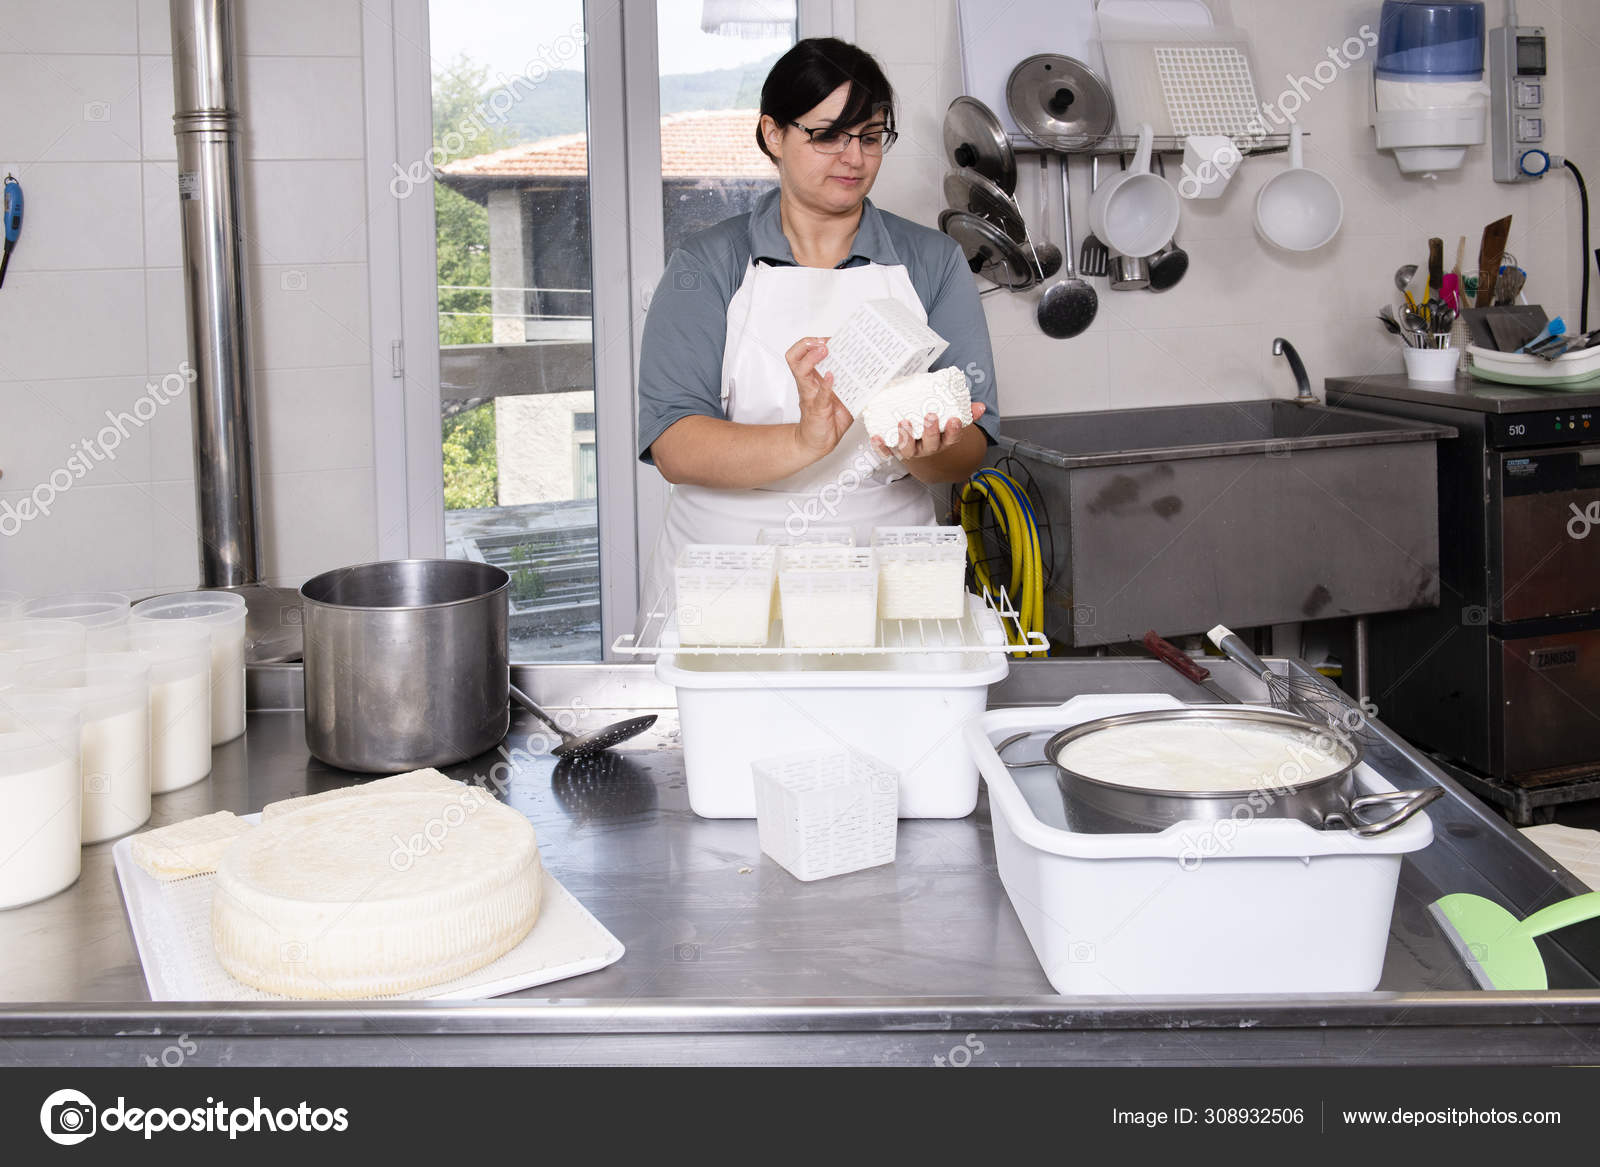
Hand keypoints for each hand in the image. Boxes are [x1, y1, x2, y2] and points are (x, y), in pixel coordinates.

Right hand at [787, 337, 852, 457]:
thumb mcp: (843, 395)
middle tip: (821, 342)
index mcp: (813, 378)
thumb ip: (852, 382)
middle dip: (807, 344)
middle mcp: (808, 384)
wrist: (818, 442)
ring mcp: (810, 395)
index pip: (804, 353)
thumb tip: (872, 370)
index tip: (829, 338)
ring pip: (800, 370)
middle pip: (795, 357)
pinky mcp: (817, 409)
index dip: (812, 342)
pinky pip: (819, 394)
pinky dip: (825, 384)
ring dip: (812, 358)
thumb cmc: (828, 419)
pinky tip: (831, 377)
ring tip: (823, 351)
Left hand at [872, 402, 986, 460]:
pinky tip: (876, 437)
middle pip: (931, 445)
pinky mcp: (894, 451)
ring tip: (904, 423)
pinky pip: (887, 452)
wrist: (921, 448)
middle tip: (930, 417)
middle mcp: (927, 449)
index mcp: (942, 442)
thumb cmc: (936, 431)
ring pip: (908, 450)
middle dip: (930, 432)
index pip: (951, 439)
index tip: (954, 419)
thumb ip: (966, 413)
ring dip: (906, 437)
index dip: (953, 430)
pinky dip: (881, 446)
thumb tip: (981, 407)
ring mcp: (910, 451)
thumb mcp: (952, 423)